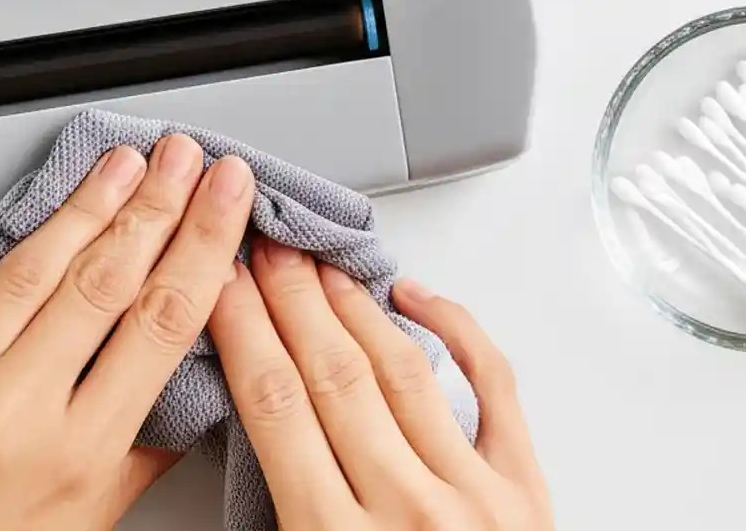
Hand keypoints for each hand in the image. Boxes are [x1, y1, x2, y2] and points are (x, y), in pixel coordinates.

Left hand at [0, 135, 255, 530]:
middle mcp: (8, 415)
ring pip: (23, 273)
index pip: (159, 323)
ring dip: (80, 208)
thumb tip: (176, 391)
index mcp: (74, 456)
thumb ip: (132, 459)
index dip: (200, 245)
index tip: (226, 197)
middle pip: (101, 280)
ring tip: (117, 165)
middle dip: (154, 205)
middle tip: (184, 156)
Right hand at [209, 238, 551, 530]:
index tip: (218, 282)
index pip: (274, 408)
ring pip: (397, 369)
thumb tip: (239, 455)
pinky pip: (493, 386)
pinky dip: (458, 329)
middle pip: (328, 373)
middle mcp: (405, 510)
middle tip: (260, 244)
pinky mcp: (528, 489)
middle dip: (286, 299)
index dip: (241, 332)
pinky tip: (419, 294)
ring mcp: (474, 494)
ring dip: (349, 305)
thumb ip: (268, 527)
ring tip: (315, 260)